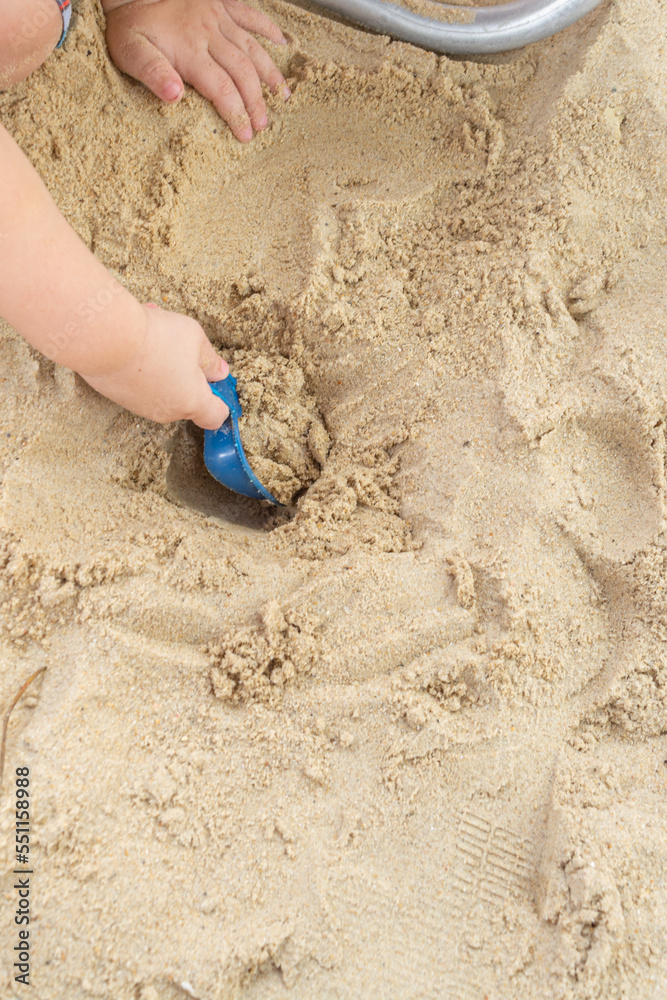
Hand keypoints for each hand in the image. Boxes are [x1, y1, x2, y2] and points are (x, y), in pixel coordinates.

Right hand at [83, 304, 229, 428]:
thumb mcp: (195, 339)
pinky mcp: (119, 397)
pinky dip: (142, 367)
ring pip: (162, 387)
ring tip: (155, 334)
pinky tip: (134, 340)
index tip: (217, 382)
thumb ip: (210, 360)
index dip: (221, 401)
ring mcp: (141, 407)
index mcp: (192, 402)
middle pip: (187, 400)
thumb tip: (219, 373)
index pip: (216, 417)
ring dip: (164, 366)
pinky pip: (139, 383)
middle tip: (182, 347)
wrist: (104, 338)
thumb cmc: (156, 338)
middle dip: (188, 376)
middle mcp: (167, 412)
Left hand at [103, 0, 289, 140]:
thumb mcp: (130, 52)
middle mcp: (209, 31)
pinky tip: (281, 42)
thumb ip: (153, 73)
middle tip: (263, 125)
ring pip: (252, 46)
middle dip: (256, 101)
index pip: (222, 88)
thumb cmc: (128, 24)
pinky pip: (250, 14)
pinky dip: (268, 28)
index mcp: (190, 49)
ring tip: (282, 96)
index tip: (246, 134)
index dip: (236, 113)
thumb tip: (175, 97)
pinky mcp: (219, 1)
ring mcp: (217, 14)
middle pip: (242, 72)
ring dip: (269, 73)